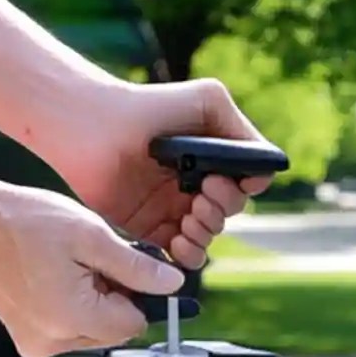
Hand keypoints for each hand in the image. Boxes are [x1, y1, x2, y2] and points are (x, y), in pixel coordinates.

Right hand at [0, 181, 184, 356]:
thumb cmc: (23, 223)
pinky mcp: (27, 338)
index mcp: (71, 319)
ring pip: (92, 330)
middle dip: (112, 297)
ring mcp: (36, 343)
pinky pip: (68, 328)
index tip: (123, 266)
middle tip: (89, 261)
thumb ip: (137, 267)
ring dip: (92, 301)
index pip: (134, 323)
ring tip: (66, 266)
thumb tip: (171, 284)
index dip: (137, 292)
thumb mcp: (92, 235)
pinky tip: (53, 276)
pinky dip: (70, 305)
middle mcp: (52, 341)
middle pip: (113, 330)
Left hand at [37, 78, 274, 269]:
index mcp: (213, 158)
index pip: (247, 183)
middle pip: (229, 212)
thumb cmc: (146, 106)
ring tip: (188, 218)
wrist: (91, 126)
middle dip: (221, 209)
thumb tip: (264, 166)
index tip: (221, 180)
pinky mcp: (149, 229)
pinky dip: (187, 255)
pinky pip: (178, 254)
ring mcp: (173, 208)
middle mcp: (196, 184)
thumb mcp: (207, 101)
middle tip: (200, 195)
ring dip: (206, 232)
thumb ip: (241, 129)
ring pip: (208, 235)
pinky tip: (178, 242)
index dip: (243, 188)